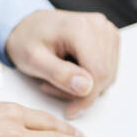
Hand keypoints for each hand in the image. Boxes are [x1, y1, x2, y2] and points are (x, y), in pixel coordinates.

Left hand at [4, 9, 119, 118]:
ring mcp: (107, 31)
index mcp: (80, 28)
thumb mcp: (33, 60)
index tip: (72, 111)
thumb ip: (59, 74)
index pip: (98, 71)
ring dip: (85, 87)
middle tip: (53, 89)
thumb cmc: (27, 40)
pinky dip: (91, 79)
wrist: (28, 25)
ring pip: (108, 75)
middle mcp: (99, 26)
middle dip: (82, 93)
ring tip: (57, 80)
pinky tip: (70, 74)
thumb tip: (87, 87)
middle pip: (105, 74)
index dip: (87, 97)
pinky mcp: (109, 39)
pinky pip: (108, 70)